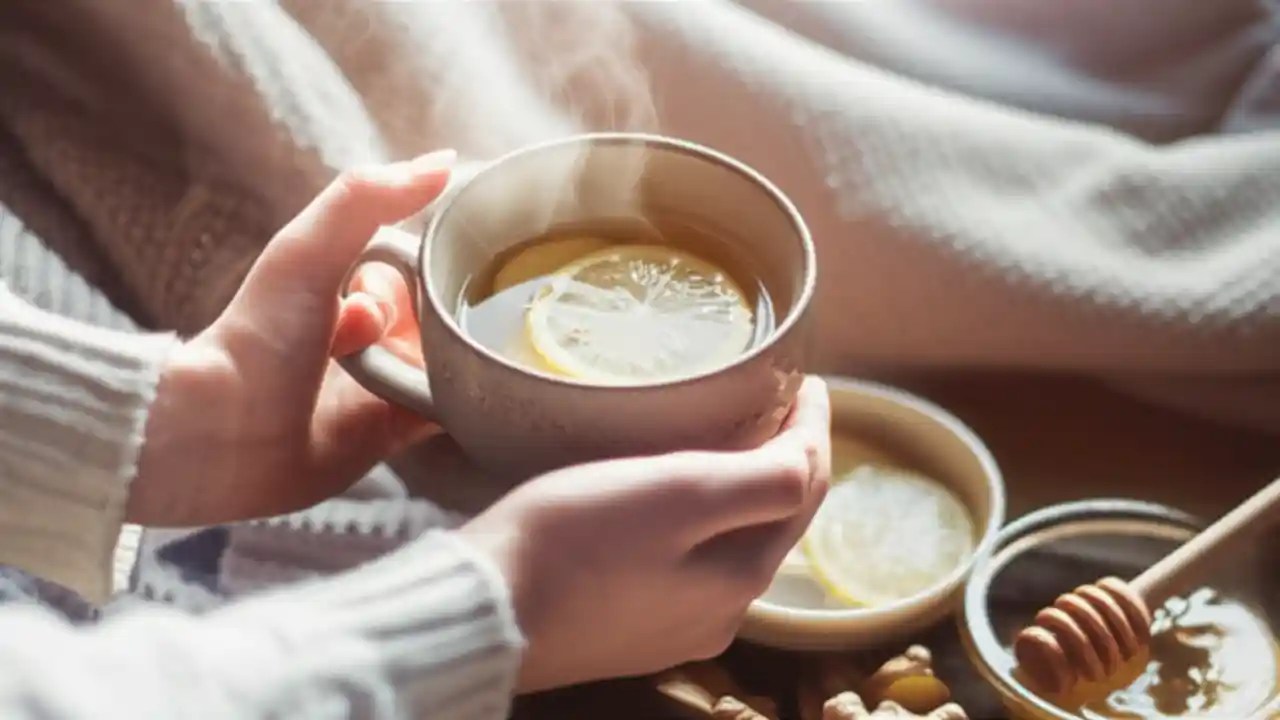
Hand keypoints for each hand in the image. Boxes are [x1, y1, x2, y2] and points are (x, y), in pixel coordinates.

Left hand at [129, 151, 454, 525]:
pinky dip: (457, 400)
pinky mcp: (393, 433)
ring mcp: (379, 383)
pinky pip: (448, 408)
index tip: (369, 291)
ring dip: (436, 357)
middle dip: (417, 316)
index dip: (408, 265)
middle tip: (369, 339)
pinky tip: (447, 397)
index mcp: (334, 286)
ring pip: (445, 352)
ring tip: (392, 374)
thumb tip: (447, 161)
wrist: (226, 443)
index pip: (407, 260)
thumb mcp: (306, 253)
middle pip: (430, 306)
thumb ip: (366, 198)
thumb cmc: (256, 342)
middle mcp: (360, 334)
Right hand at [459, 377, 831, 691]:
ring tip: (735, 439)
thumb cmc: (574, 541)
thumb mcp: (679, 493)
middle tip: (776, 402)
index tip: (804, 379)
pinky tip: (678, 500)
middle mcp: (721, 611)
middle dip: (785, 458)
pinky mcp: (630, 626)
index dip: (811, 427)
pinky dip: (704, 521)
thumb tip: (811, 457)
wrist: (483, 613)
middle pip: (774, 519)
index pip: (804, 488)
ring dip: (747, 490)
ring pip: (735, 543)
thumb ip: (762, 482)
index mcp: (741, 576)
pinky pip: (691, 564)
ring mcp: (674, 625)